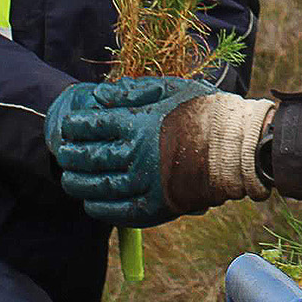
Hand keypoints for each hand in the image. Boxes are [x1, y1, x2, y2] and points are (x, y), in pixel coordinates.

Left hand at [45, 77, 215, 226]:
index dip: (75, 125)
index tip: (69, 126)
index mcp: (137, 124)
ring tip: (69, 178)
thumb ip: (133, 91)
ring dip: (77, 183)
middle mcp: (135, 156)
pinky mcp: (154, 208)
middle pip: (89, 157)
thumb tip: (101, 95)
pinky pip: (116, 212)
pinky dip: (98, 208)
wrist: (238, 148)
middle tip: (63, 153)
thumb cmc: (205, 113)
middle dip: (70, 154)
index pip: (92, 126)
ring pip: (97, 187)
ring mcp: (143, 184)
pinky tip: (90, 202)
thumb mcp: (169, 89)